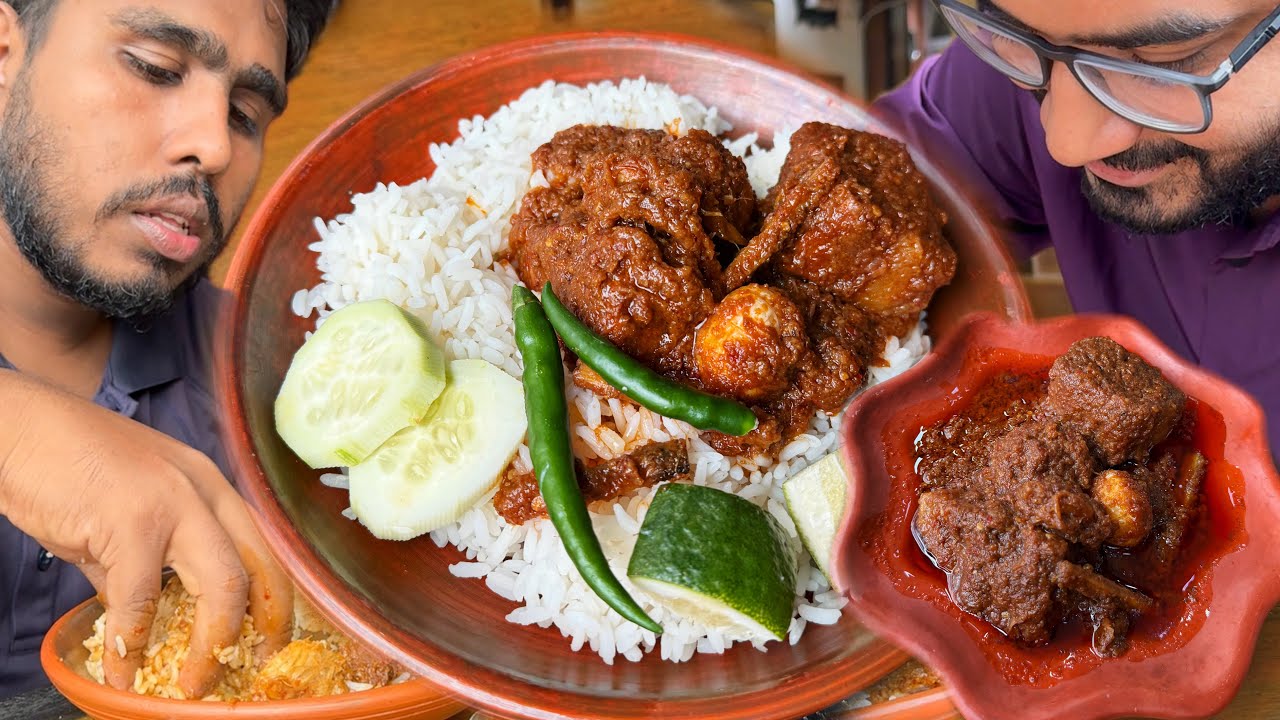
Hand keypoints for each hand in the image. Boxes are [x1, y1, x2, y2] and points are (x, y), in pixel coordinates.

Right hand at [0, 370, 292, 698]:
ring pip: (223, 585)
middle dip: (259, 630)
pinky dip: (133, 642)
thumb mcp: (126, 513)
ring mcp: (174, 502)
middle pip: (259, 570)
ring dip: (208, 646)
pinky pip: (142, 599)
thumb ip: (144, 565)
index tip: (269, 641)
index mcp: (210, 486)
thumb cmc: (65, 466)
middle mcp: (204, 490)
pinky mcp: (132, 521)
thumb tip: (147, 618)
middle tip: (245, 667)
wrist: (18, 429)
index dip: (274, 601)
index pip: (264, 548)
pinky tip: (123, 666)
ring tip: (192, 682)